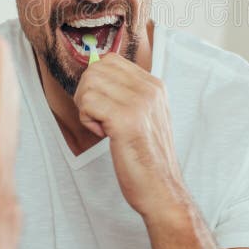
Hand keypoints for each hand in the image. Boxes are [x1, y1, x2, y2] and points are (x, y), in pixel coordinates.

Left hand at [73, 53, 187, 218]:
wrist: (161, 189)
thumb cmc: (147, 157)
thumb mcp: (146, 116)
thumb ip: (128, 94)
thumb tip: (95, 73)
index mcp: (155, 85)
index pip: (111, 60)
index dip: (97, 81)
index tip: (105, 106)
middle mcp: (149, 89)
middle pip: (97, 68)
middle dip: (87, 92)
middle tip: (98, 117)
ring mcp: (139, 102)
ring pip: (89, 83)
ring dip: (86, 107)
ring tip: (102, 126)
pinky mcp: (126, 120)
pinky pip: (88, 103)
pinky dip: (87, 120)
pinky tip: (103, 135)